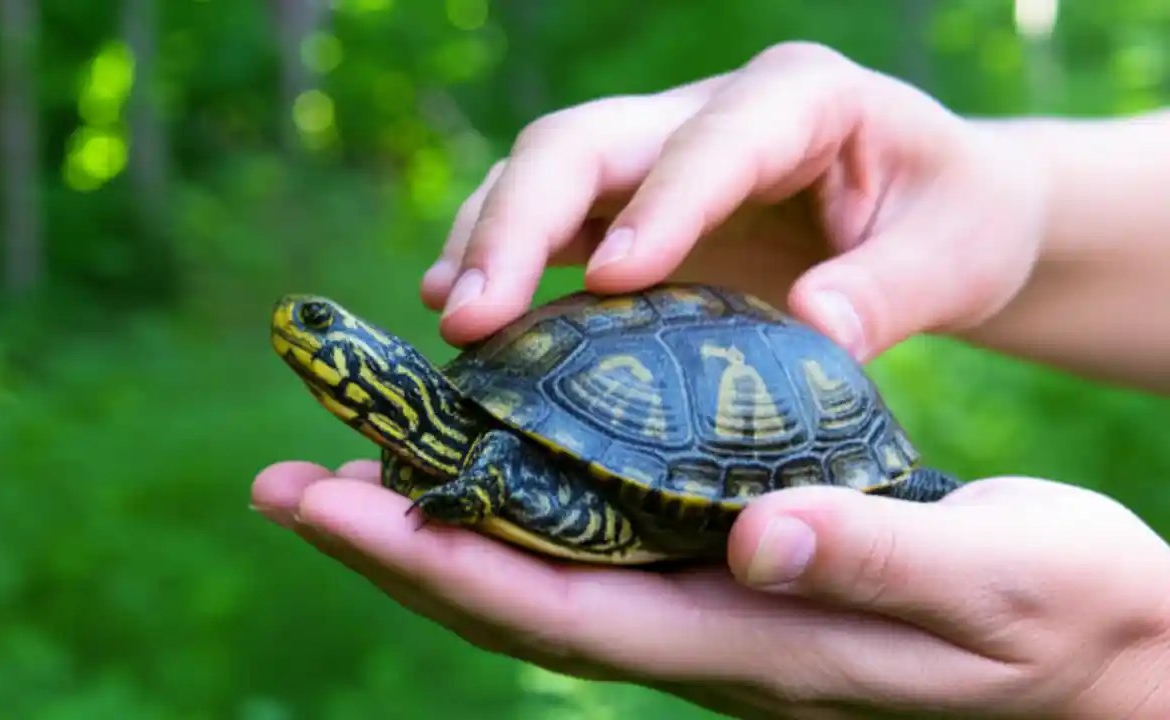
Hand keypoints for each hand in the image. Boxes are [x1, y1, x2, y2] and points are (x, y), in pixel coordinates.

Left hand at [253, 461, 1169, 718]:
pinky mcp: (726, 571)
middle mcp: (698, 635)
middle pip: (513, 592)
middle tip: (287, 478)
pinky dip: (522, 494)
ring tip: (354, 453)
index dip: (431, 560)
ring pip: (542, 562)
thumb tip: (752, 535)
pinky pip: (595, 537)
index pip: (553, 608)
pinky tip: (487, 453)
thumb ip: (872, 563)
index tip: (329, 504)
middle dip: (392, 541)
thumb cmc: (1055, 610)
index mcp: (742, 647)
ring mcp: (707, 605)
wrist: (1092, 641)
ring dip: (440, 514)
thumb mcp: (993, 580)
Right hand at [420, 42, 1048, 361]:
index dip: (664, 202)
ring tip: (452, 318)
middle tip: (472, 314)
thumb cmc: (951, 222)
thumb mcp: (956, 254)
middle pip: (589, 141)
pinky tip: (463, 312)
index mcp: (804, 101)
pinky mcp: (629, 205)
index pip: (717, 140)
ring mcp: (659, 155)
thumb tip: (817, 330)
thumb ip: (895, 291)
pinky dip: (500, 260)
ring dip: (489, 239)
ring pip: (546, 172)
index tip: (616, 278)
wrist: (931, 212)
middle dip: (522, 221)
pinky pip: (549, 220)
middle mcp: (712, 113)